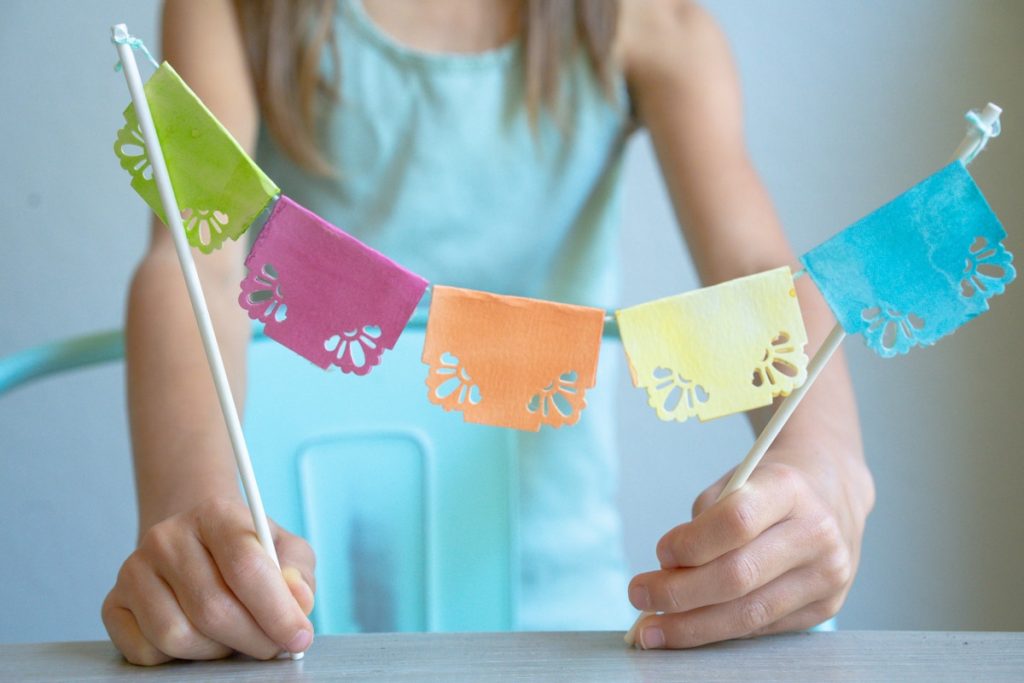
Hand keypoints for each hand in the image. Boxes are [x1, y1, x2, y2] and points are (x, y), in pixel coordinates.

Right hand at [102, 497, 315, 664]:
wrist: (195, 542)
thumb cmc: (246, 551)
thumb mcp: (285, 549)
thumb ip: (298, 573)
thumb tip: (299, 602)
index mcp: (214, 514)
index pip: (246, 566)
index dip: (277, 610)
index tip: (299, 636)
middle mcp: (166, 537)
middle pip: (213, 608)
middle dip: (253, 638)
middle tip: (273, 645)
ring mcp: (134, 570)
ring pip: (177, 636)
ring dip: (217, 651)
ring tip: (234, 636)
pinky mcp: (114, 604)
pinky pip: (147, 652)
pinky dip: (180, 659)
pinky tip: (199, 636)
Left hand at [627, 449, 872, 648]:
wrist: (831, 492)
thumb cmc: (769, 487)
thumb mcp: (736, 480)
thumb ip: (705, 521)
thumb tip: (667, 575)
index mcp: (790, 489)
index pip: (736, 522)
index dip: (690, 544)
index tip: (658, 555)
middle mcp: (817, 533)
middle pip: (739, 576)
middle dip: (679, 594)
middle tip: (639, 597)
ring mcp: (828, 575)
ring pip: (750, 613)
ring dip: (693, 626)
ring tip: (653, 628)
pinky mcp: (826, 606)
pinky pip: (762, 627)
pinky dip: (720, 631)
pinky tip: (689, 629)